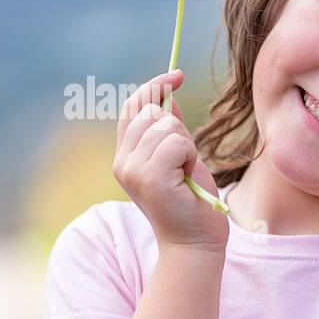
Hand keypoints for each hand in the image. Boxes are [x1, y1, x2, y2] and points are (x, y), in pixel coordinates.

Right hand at [114, 69, 227, 251]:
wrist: (196, 243)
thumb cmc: (193, 204)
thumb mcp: (183, 160)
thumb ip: (172, 131)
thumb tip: (169, 96)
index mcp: (126, 155)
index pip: (134, 107)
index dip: (155, 86)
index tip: (178, 75)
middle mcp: (122, 161)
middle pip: (152, 112)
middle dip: (178, 128)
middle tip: (186, 162)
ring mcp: (131, 168)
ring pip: (165, 125)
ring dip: (186, 145)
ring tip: (185, 174)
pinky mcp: (147, 176)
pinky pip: (175, 141)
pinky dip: (189, 155)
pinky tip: (187, 178)